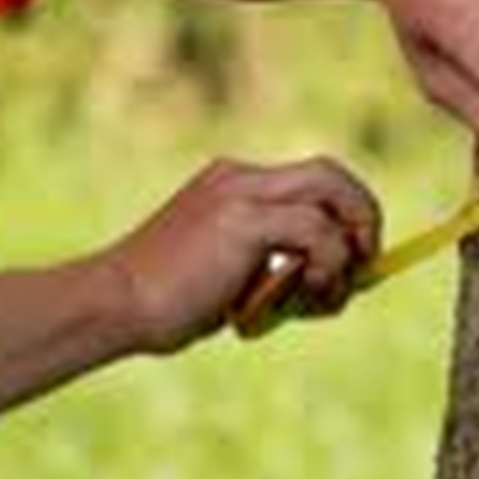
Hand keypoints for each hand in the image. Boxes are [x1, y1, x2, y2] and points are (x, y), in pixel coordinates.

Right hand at [105, 157, 381, 353]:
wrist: (115, 305)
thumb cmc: (165, 305)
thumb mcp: (229, 278)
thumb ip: (274, 268)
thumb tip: (334, 283)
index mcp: (232, 184)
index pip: (311, 180)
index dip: (344, 217)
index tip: (349, 264)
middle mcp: (238, 177)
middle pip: (331, 173)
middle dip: (363, 217)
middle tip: (363, 267)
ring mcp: (240, 193)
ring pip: (332, 194)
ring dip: (346, 251)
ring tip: (323, 296)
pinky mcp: (242, 220)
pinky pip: (316, 231)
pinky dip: (328, 265)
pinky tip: (305, 297)